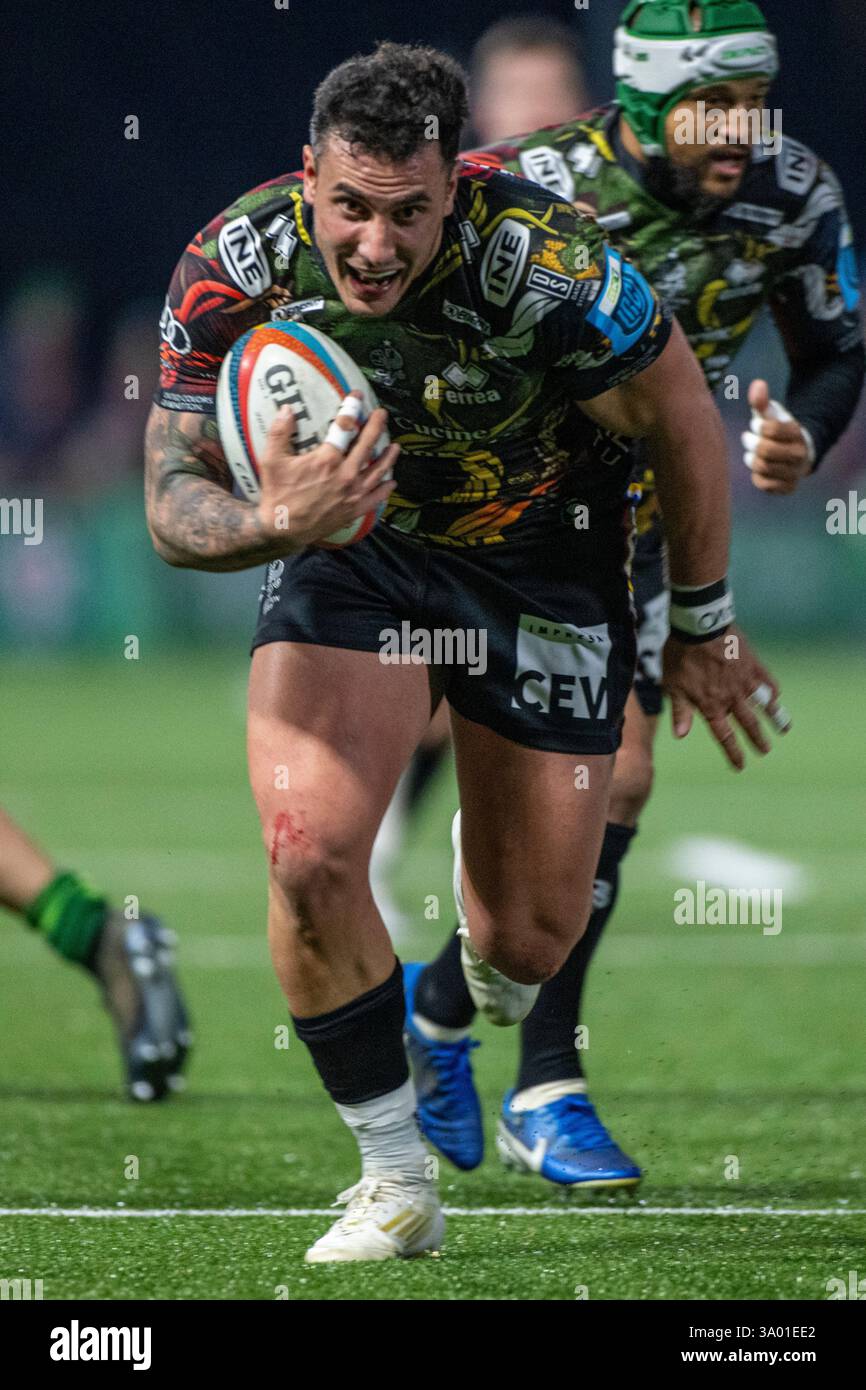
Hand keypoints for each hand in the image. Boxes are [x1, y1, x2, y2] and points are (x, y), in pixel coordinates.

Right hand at [256, 391, 397, 547]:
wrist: (283, 529)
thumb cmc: (277, 494)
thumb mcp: (272, 460)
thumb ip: (279, 432)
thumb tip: (287, 409)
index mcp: (327, 460)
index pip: (344, 427)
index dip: (352, 409)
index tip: (357, 397)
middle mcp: (345, 475)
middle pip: (368, 445)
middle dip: (376, 426)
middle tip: (382, 414)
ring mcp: (352, 493)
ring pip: (378, 471)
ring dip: (388, 457)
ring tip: (395, 447)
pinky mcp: (354, 510)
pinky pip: (376, 498)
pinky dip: (385, 489)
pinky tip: (392, 482)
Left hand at [663, 625, 790, 770]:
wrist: (699, 626)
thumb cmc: (680, 656)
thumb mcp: (673, 686)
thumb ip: (680, 711)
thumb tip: (680, 736)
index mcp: (711, 705)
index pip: (724, 736)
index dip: (733, 752)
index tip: (741, 766)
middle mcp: (731, 698)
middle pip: (748, 724)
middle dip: (757, 739)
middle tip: (765, 751)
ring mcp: (745, 681)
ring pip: (765, 705)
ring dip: (776, 718)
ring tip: (785, 729)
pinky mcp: (753, 664)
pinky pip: (767, 681)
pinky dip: (773, 691)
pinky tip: (777, 697)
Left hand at [743, 380, 814, 494]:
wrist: (797, 453)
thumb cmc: (778, 430)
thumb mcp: (771, 414)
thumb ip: (762, 401)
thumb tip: (757, 384)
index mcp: (797, 432)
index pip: (770, 429)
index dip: (758, 426)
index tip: (758, 425)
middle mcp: (800, 453)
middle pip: (764, 450)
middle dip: (750, 443)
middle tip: (748, 438)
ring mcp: (795, 472)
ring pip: (763, 468)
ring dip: (752, 459)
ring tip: (752, 453)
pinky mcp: (788, 487)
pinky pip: (764, 485)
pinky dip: (756, 476)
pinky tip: (759, 467)